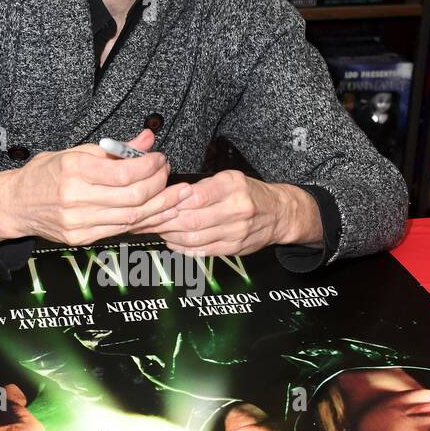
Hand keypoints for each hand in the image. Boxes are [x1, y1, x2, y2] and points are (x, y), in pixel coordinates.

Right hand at [0, 128, 190, 245]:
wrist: (16, 204)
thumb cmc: (45, 174)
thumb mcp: (76, 152)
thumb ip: (114, 149)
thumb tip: (147, 138)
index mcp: (73, 169)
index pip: (124, 172)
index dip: (149, 166)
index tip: (159, 158)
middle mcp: (75, 198)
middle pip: (132, 197)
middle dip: (159, 185)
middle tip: (168, 174)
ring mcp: (78, 222)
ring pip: (131, 217)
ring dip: (159, 206)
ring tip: (175, 195)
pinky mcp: (81, 238)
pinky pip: (120, 229)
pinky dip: (143, 220)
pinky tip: (156, 211)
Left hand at [155, 173, 321, 256]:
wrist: (279, 214)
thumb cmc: (249, 193)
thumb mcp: (230, 179)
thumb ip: (203, 187)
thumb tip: (172, 195)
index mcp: (233, 187)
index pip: (195, 196)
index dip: (172, 201)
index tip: (157, 202)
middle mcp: (236, 210)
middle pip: (190, 221)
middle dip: (165, 222)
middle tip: (150, 219)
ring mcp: (235, 232)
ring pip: (193, 238)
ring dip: (170, 236)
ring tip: (159, 230)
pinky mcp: (233, 249)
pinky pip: (202, 251)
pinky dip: (183, 248)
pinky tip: (173, 241)